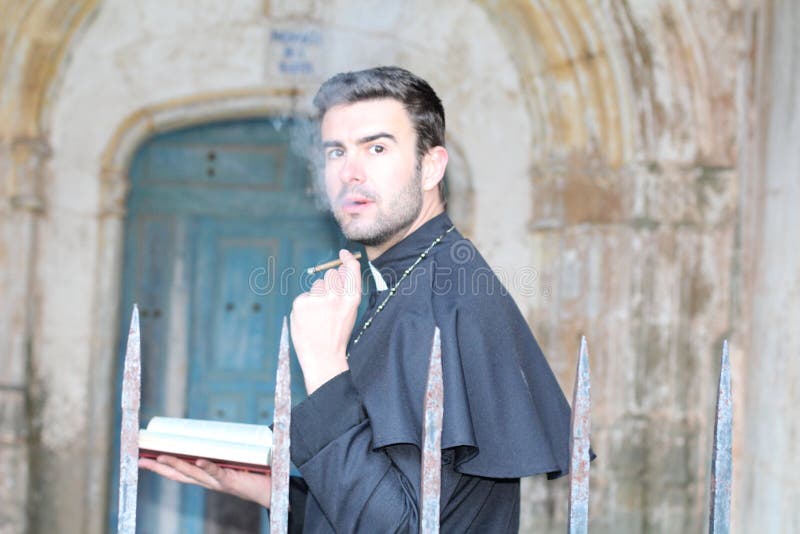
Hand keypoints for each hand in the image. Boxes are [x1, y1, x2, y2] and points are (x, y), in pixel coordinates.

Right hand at [138, 455, 270, 507]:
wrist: (270, 490)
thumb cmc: (252, 474)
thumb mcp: (232, 460)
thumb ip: (224, 448)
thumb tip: (220, 427)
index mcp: (206, 476)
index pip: (179, 471)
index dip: (161, 467)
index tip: (143, 459)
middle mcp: (208, 481)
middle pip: (179, 474)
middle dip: (159, 468)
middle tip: (140, 460)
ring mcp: (218, 482)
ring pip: (193, 473)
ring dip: (176, 465)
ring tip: (160, 457)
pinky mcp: (231, 480)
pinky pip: (217, 472)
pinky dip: (208, 466)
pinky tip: (199, 460)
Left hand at [291, 249, 361, 394]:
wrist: (323, 357)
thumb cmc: (337, 334)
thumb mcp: (349, 312)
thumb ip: (345, 291)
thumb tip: (337, 270)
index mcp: (352, 299)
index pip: (351, 270)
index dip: (347, 260)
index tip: (343, 253)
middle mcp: (336, 296)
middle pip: (331, 274)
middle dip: (330, 284)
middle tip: (329, 305)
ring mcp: (318, 299)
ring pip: (317, 285)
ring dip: (317, 296)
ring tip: (319, 317)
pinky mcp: (301, 302)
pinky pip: (305, 295)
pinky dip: (305, 306)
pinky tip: (309, 320)